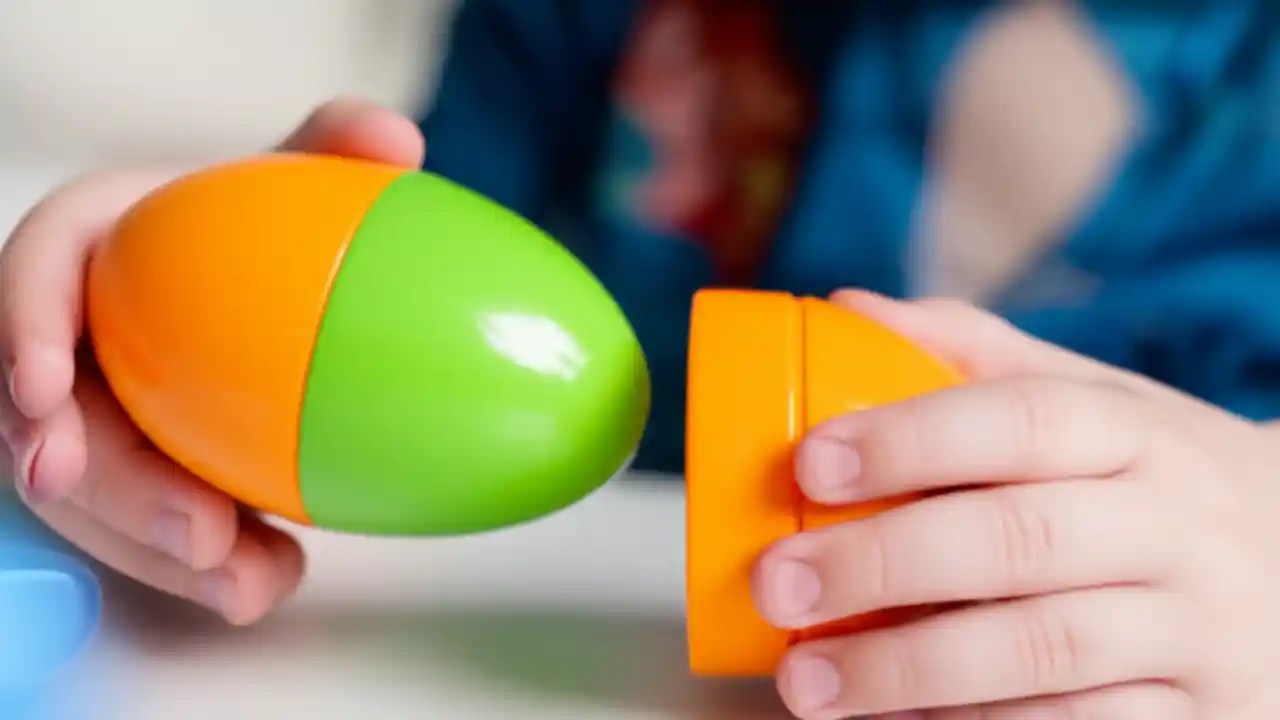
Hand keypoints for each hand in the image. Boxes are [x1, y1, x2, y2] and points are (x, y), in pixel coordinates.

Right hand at [0, 98, 424, 623]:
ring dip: (165, 552)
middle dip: (111, 492)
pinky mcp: (132, 481)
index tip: (45, 392)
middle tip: (199, 534)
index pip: (34, 276)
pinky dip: (209, 566)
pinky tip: (271, 581)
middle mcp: (74, 345)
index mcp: (92, 253)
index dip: (22, 331)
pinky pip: (151, 533)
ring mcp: (94, 422)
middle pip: (53, 426)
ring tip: (248, 581)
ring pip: (99, 503)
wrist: (245, 290)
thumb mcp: (281, 181)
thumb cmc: (245, 230)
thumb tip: (394, 139)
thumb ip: (329, 152)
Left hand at [753, 291, 1279, 718]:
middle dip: (883, 565)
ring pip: (1043, 649)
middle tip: (778, 583)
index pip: (1024, 420)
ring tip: (805, 679)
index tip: (811, 463)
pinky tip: (893, 718)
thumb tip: (844, 306)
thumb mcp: (1097, 403)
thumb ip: (973, 356)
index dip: (912, 439)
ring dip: (909, 667)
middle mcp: (1176, 525)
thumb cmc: (1158, 478)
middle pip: (1019, 540)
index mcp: (1138, 432)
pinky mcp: (1200, 714)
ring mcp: (1194, 628)